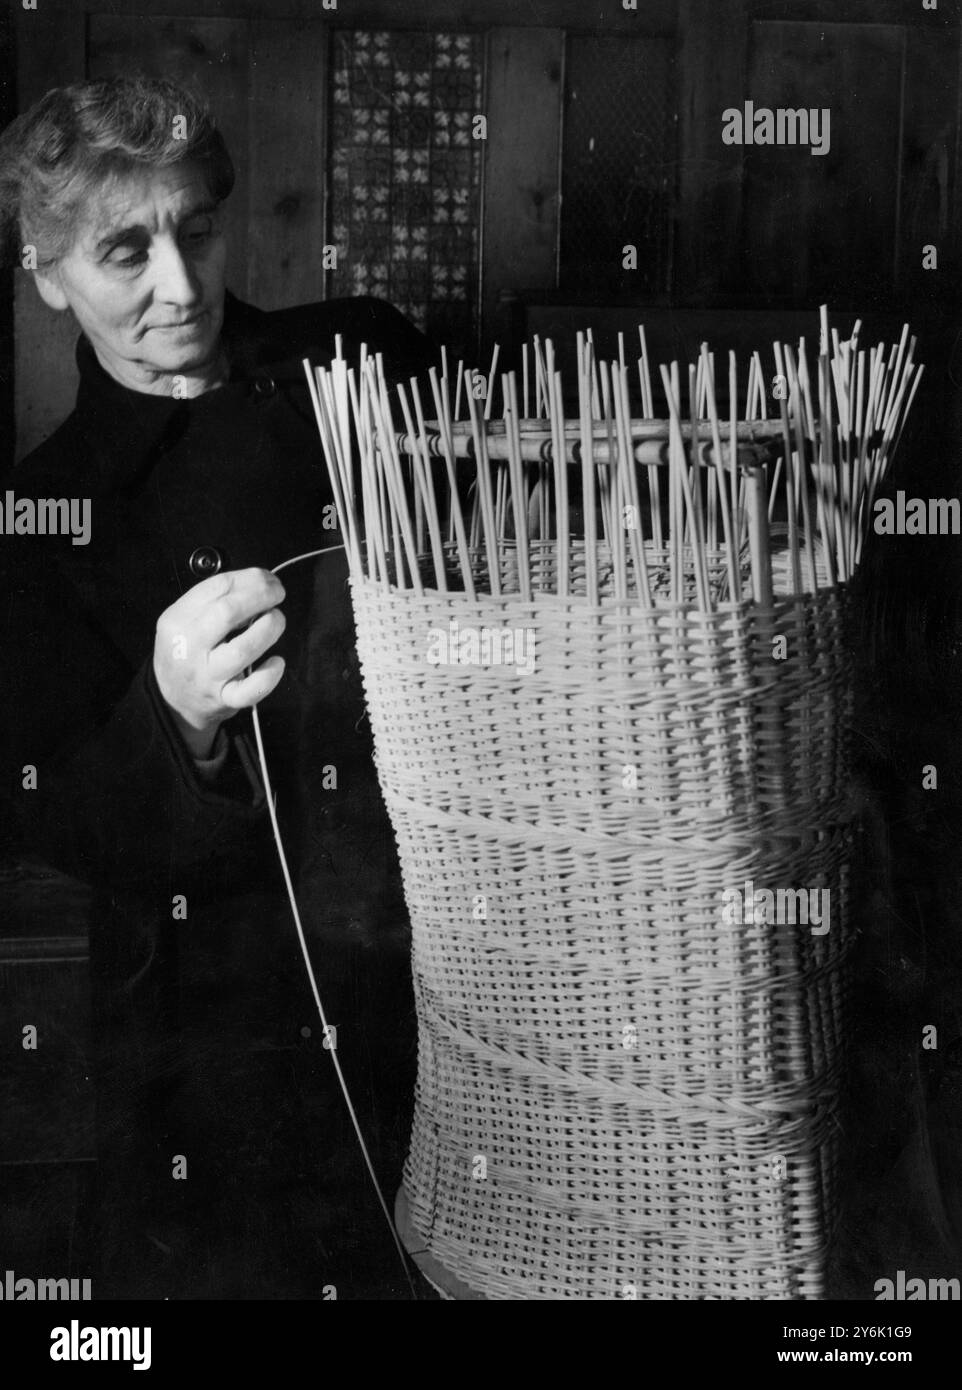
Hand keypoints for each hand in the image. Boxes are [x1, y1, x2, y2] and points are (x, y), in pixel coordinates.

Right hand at [153, 567, 286, 757]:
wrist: (172, 699)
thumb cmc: (186, 652)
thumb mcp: (184, 619)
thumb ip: (213, 600)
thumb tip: (257, 584)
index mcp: (177, 620)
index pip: (216, 587)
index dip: (250, 578)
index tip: (267, 578)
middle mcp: (190, 647)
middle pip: (228, 613)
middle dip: (261, 596)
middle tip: (278, 593)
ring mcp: (207, 676)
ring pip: (242, 650)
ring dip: (268, 629)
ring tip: (276, 620)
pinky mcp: (224, 698)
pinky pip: (250, 690)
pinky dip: (269, 675)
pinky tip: (277, 662)